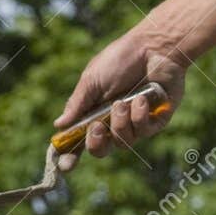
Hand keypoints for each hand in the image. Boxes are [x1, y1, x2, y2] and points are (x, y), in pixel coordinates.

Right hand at [53, 29, 187, 172]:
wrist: (154, 48)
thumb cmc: (121, 59)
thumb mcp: (92, 79)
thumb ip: (77, 104)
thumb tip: (59, 125)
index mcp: (95, 110)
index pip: (81, 139)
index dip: (72, 154)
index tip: (65, 166)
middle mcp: (114, 120)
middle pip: (101, 149)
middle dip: (96, 142)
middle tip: (97, 126)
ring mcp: (136, 122)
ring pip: (123, 142)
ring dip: (120, 123)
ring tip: (124, 101)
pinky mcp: (156, 121)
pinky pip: (144, 132)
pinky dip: (139, 116)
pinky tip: (142, 98)